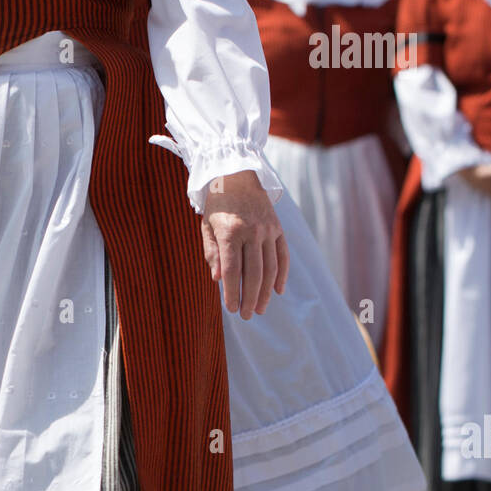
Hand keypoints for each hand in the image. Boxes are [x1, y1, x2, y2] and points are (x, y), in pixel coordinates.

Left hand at [201, 169, 287, 317]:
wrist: (238, 174)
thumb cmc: (218, 204)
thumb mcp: (207, 226)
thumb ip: (212, 253)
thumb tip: (218, 280)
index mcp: (230, 232)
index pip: (231, 270)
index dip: (232, 292)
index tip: (232, 309)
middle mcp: (252, 231)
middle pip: (253, 273)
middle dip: (250, 298)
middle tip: (247, 316)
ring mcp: (267, 230)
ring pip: (270, 267)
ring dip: (266, 292)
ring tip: (261, 309)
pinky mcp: (278, 228)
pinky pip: (283, 255)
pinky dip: (282, 275)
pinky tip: (278, 291)